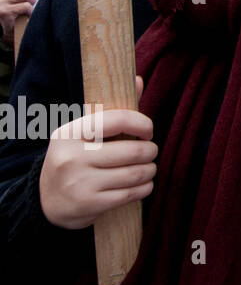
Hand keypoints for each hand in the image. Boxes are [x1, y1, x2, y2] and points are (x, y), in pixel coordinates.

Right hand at [40, 77, 155, 229]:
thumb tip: (139, 80)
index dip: (143, 123)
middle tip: (150, 152)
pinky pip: (130, 194)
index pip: (118, 119)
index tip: (149, 131)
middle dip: (150, 151)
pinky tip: (144, 184)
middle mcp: (71, 157)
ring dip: (150, 170)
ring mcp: (79, 183)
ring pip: (135, 173)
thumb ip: (113, 111)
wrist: (46, 202)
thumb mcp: (83, 134)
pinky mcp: (88, 204)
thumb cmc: (74, 160)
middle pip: (133, 150)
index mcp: (68, 133)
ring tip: (149, 168)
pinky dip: (145, 188)